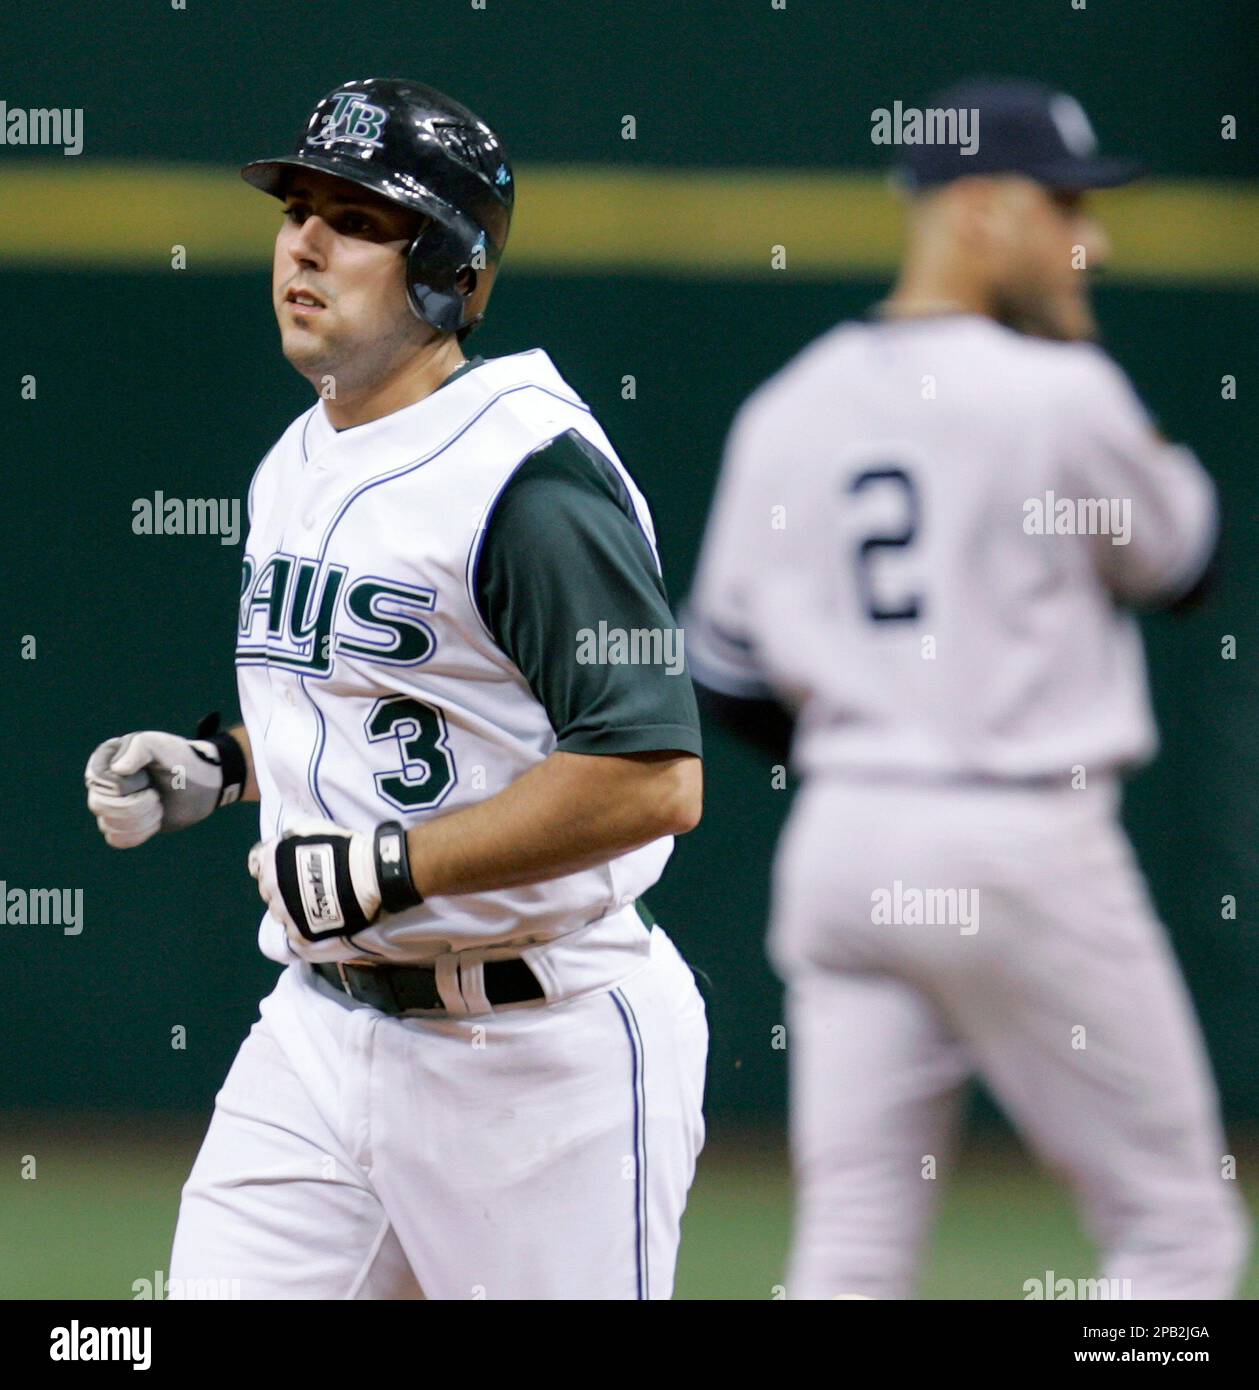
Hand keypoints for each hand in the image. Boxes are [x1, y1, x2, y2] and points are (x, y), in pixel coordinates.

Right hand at [85, 730, 236, 847]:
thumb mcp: (163, 746)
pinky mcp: (123, 824)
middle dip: (134, 805)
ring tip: (158, 806)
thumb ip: (140, 747)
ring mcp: (112, 804)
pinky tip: (154, 821)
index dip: (123, 786)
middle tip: (156, 796)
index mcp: (106, 757)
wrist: (204, 785)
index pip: (97, 780)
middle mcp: (104, 781)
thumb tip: (117, 769)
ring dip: (141, 819)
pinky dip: (139, 834)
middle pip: (99, 805)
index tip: (146, 779)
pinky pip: (116, 839)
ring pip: (107, 824)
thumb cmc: (182, 760)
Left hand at [248, 819, 422, 943]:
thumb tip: (282, 845)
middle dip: (282, 889)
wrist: (364, 874)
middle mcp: (270, 888)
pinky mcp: (298, 933)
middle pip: (269, 892)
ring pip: (281, 913)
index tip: (289, 870)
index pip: (259, 867)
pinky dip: (307, 925)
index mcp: (270, 860)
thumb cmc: (340, 845)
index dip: (274, 868)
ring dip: (293, 909)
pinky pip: (296, 931)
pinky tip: (323, 918)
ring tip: (318, 903)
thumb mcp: (309, 828)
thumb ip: (288, 839)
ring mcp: (283, 913)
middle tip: (308, 886)